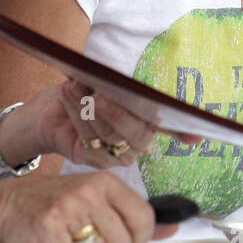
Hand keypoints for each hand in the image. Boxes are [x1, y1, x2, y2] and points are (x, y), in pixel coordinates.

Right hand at [0, 169, 177, 242]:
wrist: (1, 206)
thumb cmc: (48, 202)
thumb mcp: (91, 197)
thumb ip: (130, 212)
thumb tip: (170, 227)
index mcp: (104, 182)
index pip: (143, 216)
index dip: (138, 237)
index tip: (127, 238)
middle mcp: (88, 192)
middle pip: (123, 242)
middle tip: (88, 239)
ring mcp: (67, 210)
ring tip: (71, 240)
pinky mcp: (48, 229)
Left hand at [27, 80, 201, 170]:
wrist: (48, 111)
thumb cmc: (81, 93)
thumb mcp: (104, 82)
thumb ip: (124, 85)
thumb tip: (137, 85)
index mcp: (148, 122)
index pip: (170, 126)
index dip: (183, 131)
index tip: (194, 136)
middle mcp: (137, 143)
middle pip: (138, 133)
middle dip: (118, 112)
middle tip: (99, 94)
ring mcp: (117, 155)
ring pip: (108, 134)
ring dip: (88, 108)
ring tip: (72, 86)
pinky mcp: (93, 160)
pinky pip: (87, 139)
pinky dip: (75, 113)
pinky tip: (67, 95)